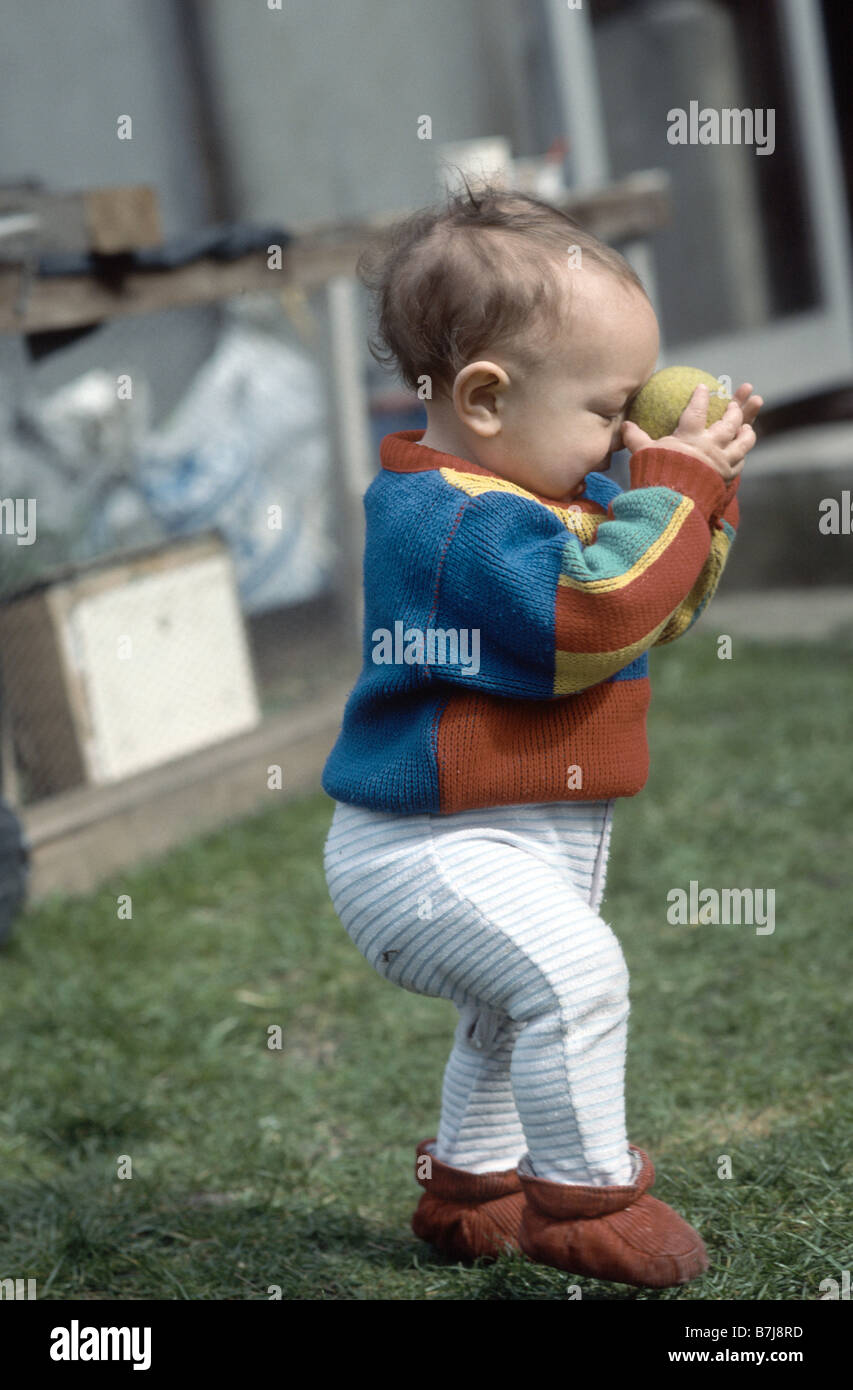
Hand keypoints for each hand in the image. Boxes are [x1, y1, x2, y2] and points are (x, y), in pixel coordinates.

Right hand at [622, 381, 762, 482]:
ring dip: (746, 433)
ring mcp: (722, 462)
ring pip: (742, 443)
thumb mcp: (643, 454)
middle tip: (733, 405)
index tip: (704, 387)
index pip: (697, 410)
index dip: (701, 397)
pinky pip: (739, 464)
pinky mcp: (726, 478)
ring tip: (746, 428)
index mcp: (690, 437)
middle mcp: (711, 446)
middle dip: (734, 411)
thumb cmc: (656, 476)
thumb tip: (625, 425)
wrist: (672, 506)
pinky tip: (740, 455)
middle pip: (729, 423)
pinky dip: (741, 457)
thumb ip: (636, 438)